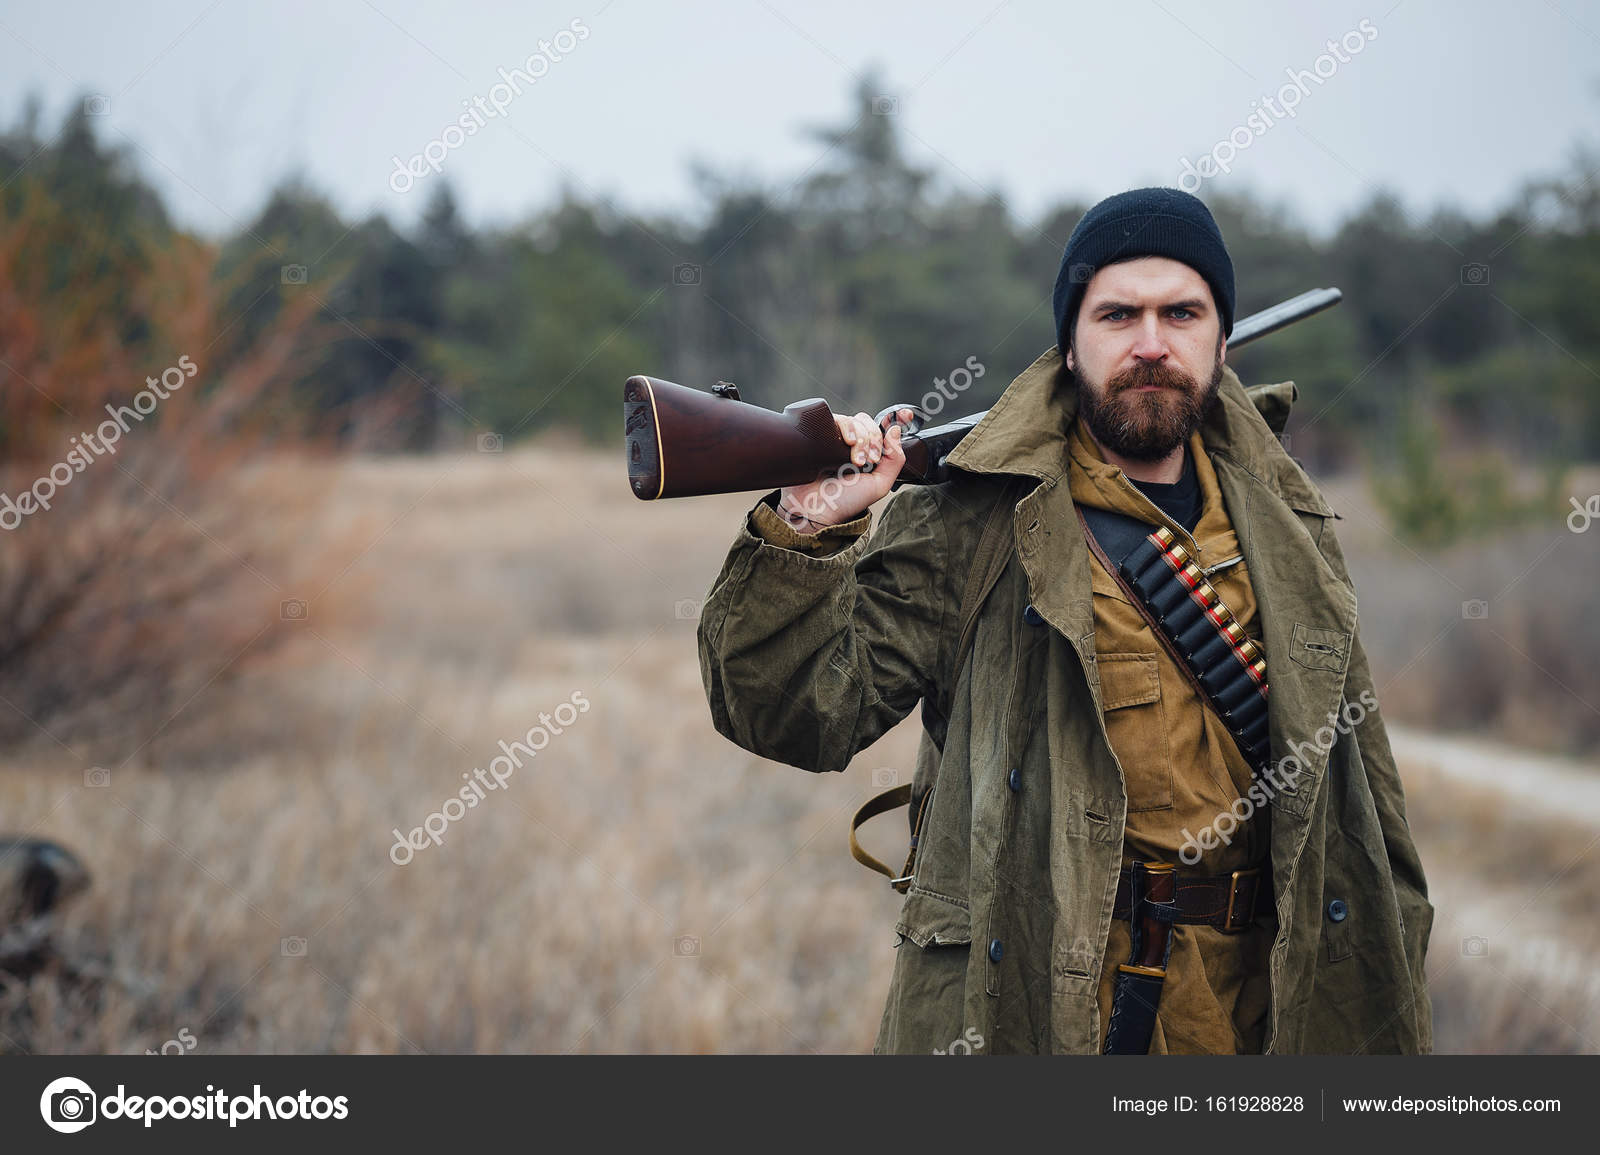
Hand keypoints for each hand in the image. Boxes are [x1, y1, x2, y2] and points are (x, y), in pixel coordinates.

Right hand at [776, 407, 915, 532]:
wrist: (816, 508)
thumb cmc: (845, 501)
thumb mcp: (879, 485)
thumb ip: (895, 460)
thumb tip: (896, 430)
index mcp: (869, 453)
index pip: (884, 429)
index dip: (897, 418)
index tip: (907, 415)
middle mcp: (852, 444)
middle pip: (869, 423)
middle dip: (874, 439)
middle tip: (870, 461)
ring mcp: (836, 439)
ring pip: (854, 421)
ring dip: (862, 438)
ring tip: (856, 460)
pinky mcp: (821, 435)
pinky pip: (837, 420)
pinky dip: (847, 428)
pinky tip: (848, 443)